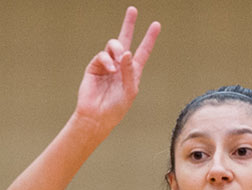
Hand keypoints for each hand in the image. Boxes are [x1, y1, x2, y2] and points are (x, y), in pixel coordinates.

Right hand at [75, 7, 160, 132]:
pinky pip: (102, 55)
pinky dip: (107, 60)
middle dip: (129, 24)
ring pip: (113, 45)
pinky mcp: (95, 67)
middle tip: (133, 10)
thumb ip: (129, 71)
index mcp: (133, 71)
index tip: (156, 24)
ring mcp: (107, 64)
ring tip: (119, 57)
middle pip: (125, 39)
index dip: (149, 38)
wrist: (97, 117)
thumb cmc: (116, 108)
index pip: (143, 51)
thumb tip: (127, 51)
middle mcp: (120, 65)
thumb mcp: (129, 91)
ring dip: (117, 48)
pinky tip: (110, 69)